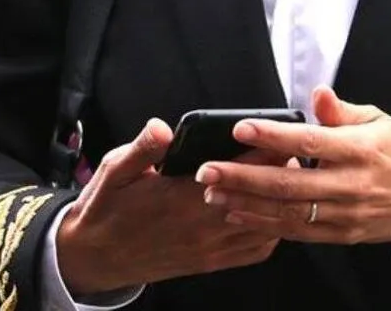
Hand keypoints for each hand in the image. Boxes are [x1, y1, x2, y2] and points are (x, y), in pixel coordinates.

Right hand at [56, 118, 280, 294]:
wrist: (95, 257)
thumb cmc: (107, 207)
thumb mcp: (115, 170)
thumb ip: (142, 148)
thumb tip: (161, 128)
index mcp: (180, 198)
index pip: (235, 173)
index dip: (261, 153)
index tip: (278, 133)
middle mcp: (201, 226)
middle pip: (257, 197)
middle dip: (279, 172)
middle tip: (296, 147)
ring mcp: (209, 248)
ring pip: (262, 225)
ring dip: (278, 199)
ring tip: (290, 173)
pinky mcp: (210, 262)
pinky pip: (254, 251)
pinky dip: (272, 230)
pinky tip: (274, 210)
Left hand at [195, 86, 390, 245]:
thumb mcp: (379, 119)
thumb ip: (342, 111)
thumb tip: (318, 93)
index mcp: (361, 149)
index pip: (310, 142)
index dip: (273, 135)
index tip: (240, 128)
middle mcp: (351, 185)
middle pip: (289, 183)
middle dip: (244, 177)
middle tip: (208, 170)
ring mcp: (345, 214)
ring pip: (288, 212)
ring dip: (246, 204)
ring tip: (213, 192)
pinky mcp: (342, 235)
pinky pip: (298, 231)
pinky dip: (265, 224)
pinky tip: (239, 213)